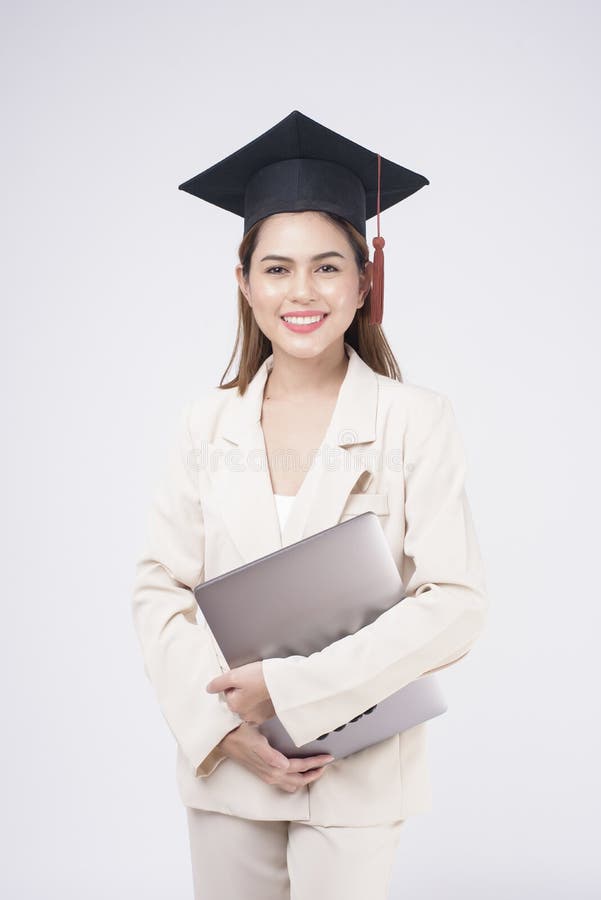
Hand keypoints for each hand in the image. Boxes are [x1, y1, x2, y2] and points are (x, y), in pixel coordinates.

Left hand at [206, 661, 275, 725]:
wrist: (283, 680)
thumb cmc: (260, 677)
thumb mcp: (235, 675)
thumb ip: (219, 682)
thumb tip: (209, 688)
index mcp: (234, 706)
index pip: (227, 695)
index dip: (233, 684)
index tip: (242, 680)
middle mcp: (245, 715)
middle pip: (237, 702)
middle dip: (242, 693)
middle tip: (251, 682)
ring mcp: (258, 717)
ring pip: (249, 706)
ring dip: (252, 698)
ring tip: (260, 686)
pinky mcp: (269, 715)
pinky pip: (260, 708)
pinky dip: (261, 702)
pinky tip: (266, 693)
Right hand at [219, 723, 334, 792]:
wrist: (223, 739)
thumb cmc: (240, 736)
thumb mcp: (255, 742)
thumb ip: (269, 756)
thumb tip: (284, 766)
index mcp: (272, 768)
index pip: (300, 768)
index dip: (315, 764)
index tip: (328, 757)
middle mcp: (271, 776)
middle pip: (299, 781)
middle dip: (314, 774)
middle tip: (326, 763)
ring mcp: (268, 776)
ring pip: (292, 784)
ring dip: (306, 778)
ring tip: (316, 767)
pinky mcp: (264, 773)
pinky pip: (285, 781)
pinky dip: (296, 777)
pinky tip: (298, 768)